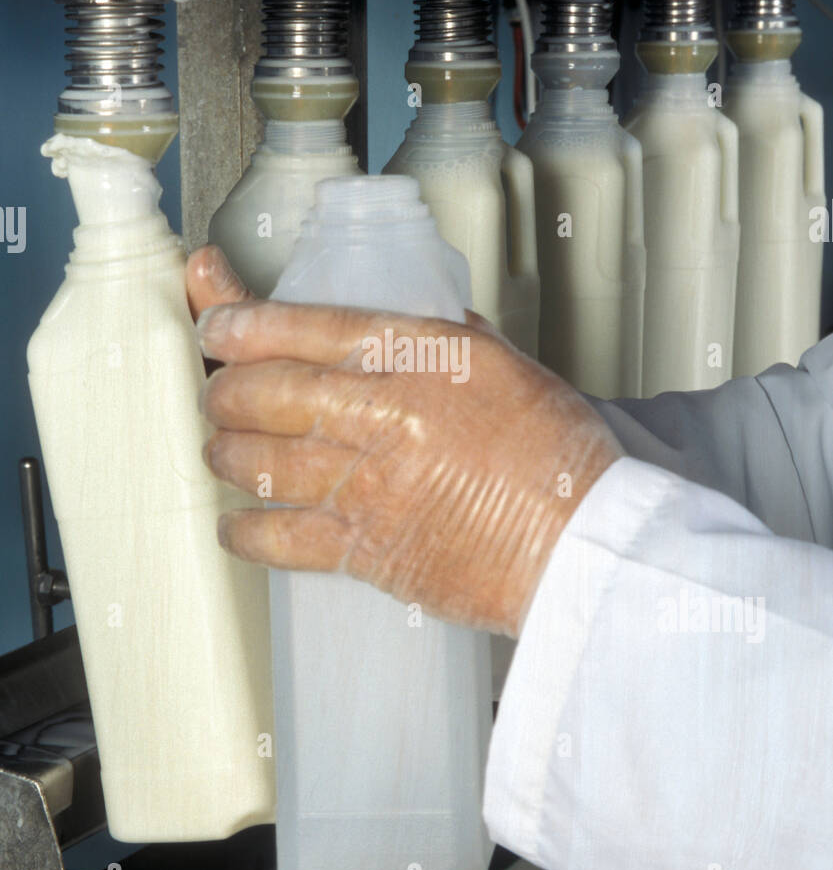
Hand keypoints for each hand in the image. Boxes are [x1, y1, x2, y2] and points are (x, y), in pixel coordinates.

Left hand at [187, 246, 622, 636]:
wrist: (583, 545)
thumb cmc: (559, 459)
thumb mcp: (507, 365)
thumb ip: (443, 338)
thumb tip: (401, 321)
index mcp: (420, 358)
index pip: (303, 325)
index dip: (241, 320)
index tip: (214, 321)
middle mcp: (384, 415)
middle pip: (264, 390)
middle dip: (224, 388)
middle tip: (219, 390)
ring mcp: (368, 485)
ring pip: (258, 459)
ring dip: (226, 450)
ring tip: (223, 447)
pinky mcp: (366, 549)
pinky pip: (278, 537)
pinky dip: (244, 529)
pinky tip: (235, 523)